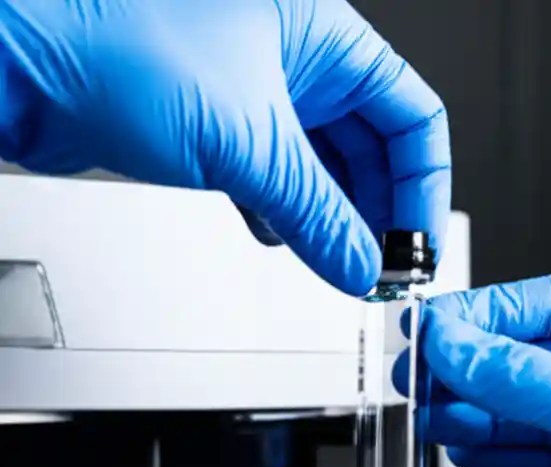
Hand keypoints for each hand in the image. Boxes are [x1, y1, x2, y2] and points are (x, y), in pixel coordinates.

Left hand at [0, 0, 449, 294]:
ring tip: (338, 263)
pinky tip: (285, 239)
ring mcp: (251, 86)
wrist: (14, 54)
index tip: (416, 242)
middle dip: (379, 208)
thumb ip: (318, 214)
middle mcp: (293, 54)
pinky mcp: (210, 120)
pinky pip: (273, 173)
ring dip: (332, 216)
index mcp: (320, 31)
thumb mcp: (247, 142)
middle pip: (371, 142)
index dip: (423, 184)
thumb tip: (360, 261)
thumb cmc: (110, 40)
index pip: (410, 112)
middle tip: (380, 264)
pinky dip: (285, 212)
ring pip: (321, 163)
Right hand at [396, 275, 550, 466]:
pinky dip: (509, 452)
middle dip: (479, 365)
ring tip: (433, 413)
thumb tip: (467, 347)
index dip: (491, 314)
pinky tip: (471, 446)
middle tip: (422, 374)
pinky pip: (550, 455)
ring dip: (485, 410)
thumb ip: (541, 383)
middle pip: (540, 355)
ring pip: (538, 409)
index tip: (438, 328)